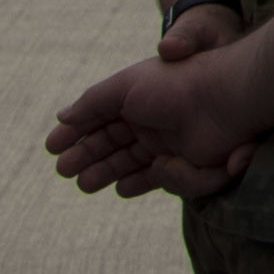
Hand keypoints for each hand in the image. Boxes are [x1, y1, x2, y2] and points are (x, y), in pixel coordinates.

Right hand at [42, 46, 255, 199]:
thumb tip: (62, 116)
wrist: (221, 99)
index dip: (75, 133)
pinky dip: (141, 182)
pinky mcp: (185, 163)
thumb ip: (92, 102)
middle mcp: (151, 119)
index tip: (51, 147)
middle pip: (110, 143)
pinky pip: (159, 177)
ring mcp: (168, 142)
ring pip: (130, 163)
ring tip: (84, 183)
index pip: (99, 118)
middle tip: (64, 169)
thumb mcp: (125, 86)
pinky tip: (122, 188)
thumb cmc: (173, 85)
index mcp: (137, 97)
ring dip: (106, 172)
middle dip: (86, 156)